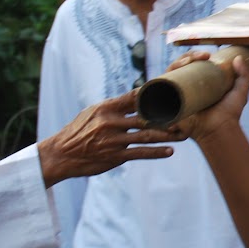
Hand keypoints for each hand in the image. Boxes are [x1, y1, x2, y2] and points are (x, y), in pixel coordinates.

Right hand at [36, 92, 179, 185]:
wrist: (61, 154)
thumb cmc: (79, 131)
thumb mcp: (93, 113)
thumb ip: (115, 106)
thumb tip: (138, 96)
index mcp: (106, 107)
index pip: (135, 96)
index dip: (155, 94)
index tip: (173, 91)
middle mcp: (111, 122)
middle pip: (146, 116)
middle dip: (167, 116)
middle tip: (187, 114)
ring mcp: (113, 140)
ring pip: (147, 135)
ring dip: (168, 135)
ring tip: (184, 134)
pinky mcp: (115, 156)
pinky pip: (140, 153)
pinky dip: (156, 152)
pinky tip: (170, 151)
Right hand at [171, 52, 248, 145]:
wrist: (218, 129)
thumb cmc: (230, 113)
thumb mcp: (240, 91)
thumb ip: (244, 74)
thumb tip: (239, 57)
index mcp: (201, 82)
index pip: (194, 63)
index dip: (197, 55)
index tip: (208, 55)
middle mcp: (188, 86)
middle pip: (182, 65)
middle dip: (188, 56)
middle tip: (202, 56)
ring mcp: (178, 94)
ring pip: (171, 73)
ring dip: (177, 63)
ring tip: (189, 61)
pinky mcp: (170, 103)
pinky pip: (161, 88)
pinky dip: (163, 77)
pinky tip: (173, 71)